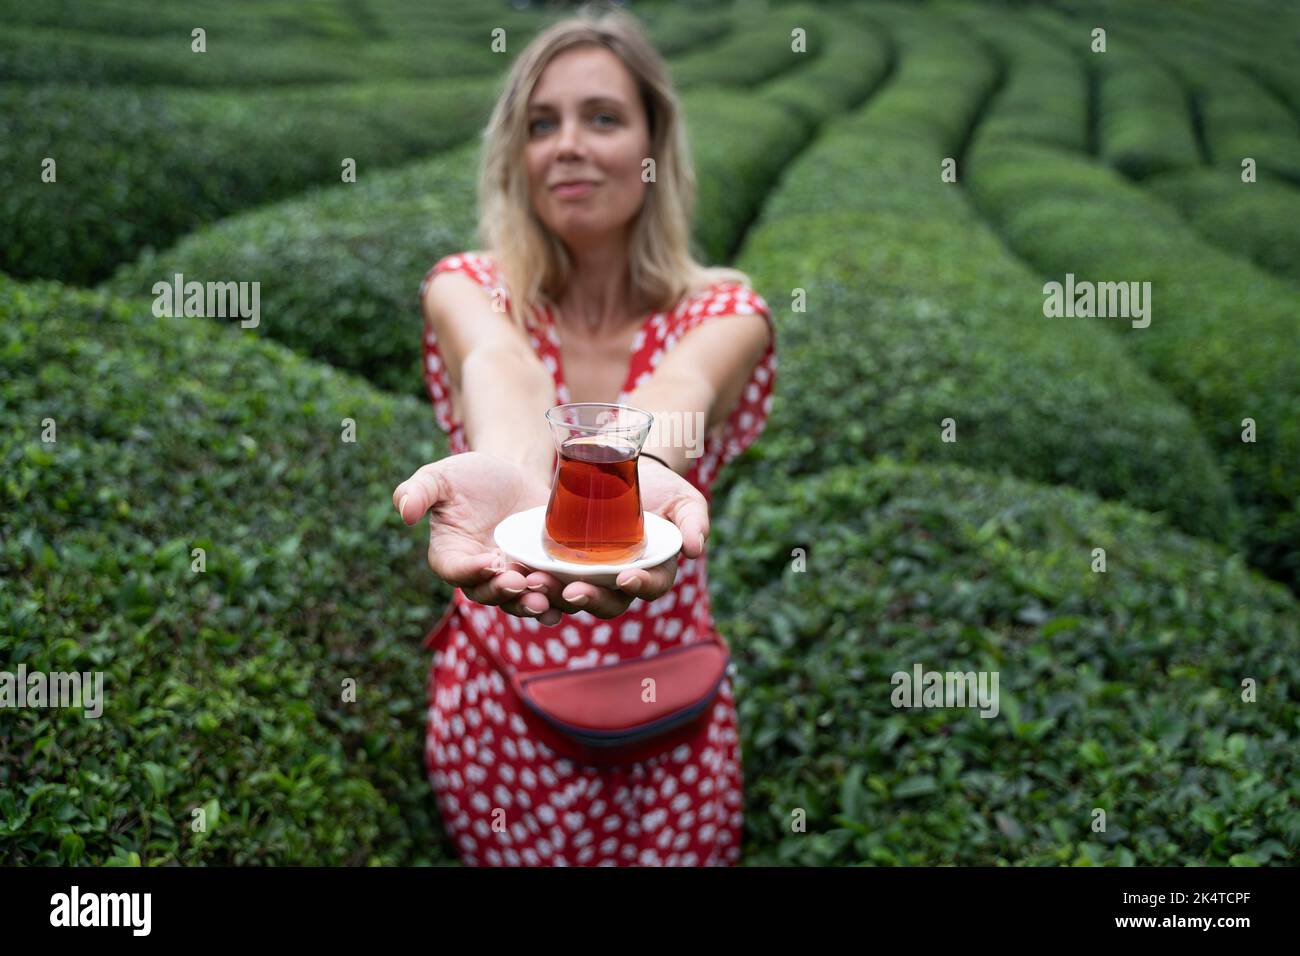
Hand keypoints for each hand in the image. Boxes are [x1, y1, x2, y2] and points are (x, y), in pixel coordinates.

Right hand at [393, 452, 564, 624]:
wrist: (513, 475)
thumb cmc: (470, 477)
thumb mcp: (440, 476)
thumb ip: (418, 491)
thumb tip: (403, 511)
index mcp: (451, 556)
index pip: (455, 572)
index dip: (470, 571)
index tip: (488, 562)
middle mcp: (480, 576)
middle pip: (489, 594)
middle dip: (505, 592)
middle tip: (520, 581)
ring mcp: (512, 578)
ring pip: (520, 602)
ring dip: (533, 603)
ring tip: (545, 596)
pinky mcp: (540, 574)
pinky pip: (549, 597)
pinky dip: (559, 601)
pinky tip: (570, 597)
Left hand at [521, 456, 709, 619]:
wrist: (626, 468)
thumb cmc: (663, 488)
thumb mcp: (684, 499)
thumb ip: (694, 522)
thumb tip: (695, 549)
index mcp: (652, 572)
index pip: (650, 587)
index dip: (639, 586)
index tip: (625, 578)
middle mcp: (619, 580)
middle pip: (606, 601)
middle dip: (589, 599)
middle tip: (572, 590)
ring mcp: (590, 574)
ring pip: (572, 593)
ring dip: (554, 594)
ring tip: (536, 583)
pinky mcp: (565, 561)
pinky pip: (549, 576)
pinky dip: (533, 576)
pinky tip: (519, 570)